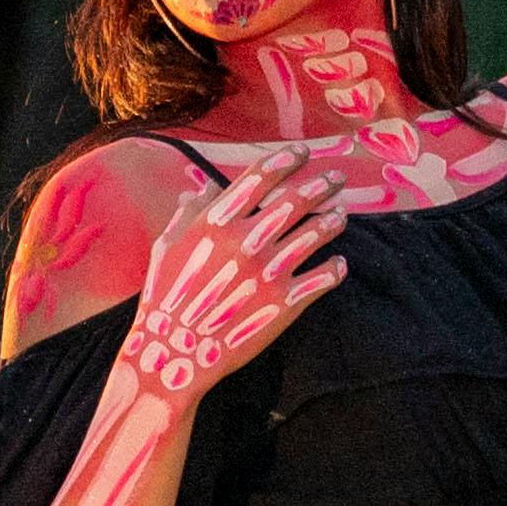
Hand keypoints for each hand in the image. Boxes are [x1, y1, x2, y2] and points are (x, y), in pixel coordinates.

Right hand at [118, 157, 346, 401]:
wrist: (175, 353)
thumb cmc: (165, 299)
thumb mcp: (166, 248)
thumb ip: (186, 214)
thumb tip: (199, 188)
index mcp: (217, 222)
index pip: (261, 177)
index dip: (286, 159)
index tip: (302, 152)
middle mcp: (248, 240)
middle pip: (298, 199)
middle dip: (322, 184)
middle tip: (336, 179)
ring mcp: (271, 271)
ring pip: (317, 233)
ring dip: (334, 220)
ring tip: (341, 216)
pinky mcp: (286, 302)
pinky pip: (325, 276)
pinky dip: (336, 267)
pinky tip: (338, 263)